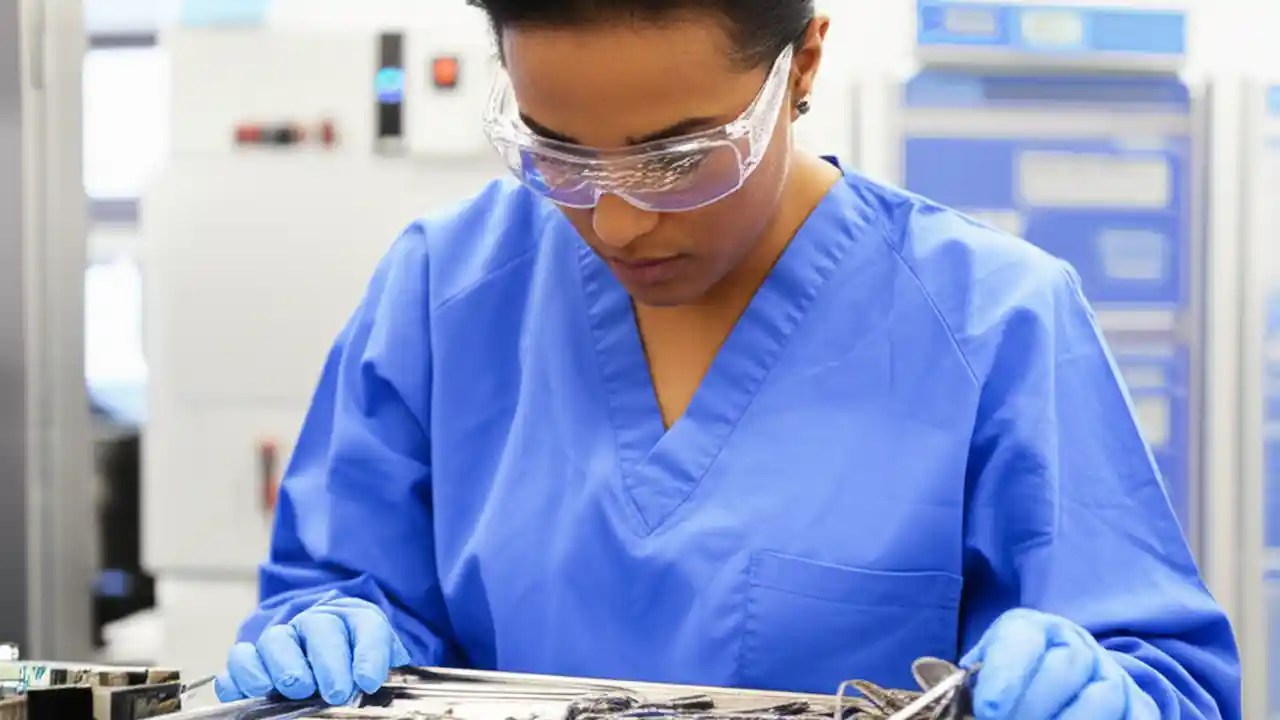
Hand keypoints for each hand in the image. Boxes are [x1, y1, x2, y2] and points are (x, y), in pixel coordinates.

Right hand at [215, 597, 411, 704]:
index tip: (368, 682)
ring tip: (295, 689)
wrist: (325, 654)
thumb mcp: (380, 664)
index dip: (370, 653)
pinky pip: (239, 660)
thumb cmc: (356, 664)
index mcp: (355, 621)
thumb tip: (379, 683)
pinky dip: (242, 675)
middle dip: (328, 660)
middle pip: (319, 627)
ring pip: (274, 639)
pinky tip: (254, 692)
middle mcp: (314, 625)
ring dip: (284, 664)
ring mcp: (280, 642)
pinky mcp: (250, 662)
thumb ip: (383, 668)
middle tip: (336, 691)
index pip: (368, 626)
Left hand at [962, 609, 1158, 719]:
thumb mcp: (986, 674)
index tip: (988, 711)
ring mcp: (1111, 674)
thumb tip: (944, 689)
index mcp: (1031, 629)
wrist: (1059, 679)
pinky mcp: (1137, 704)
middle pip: (1066, 666)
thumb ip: (971, 683)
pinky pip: (1136, 718)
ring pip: (1102, 696)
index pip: (1022, 639)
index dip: (1006, 675)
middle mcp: (1075, 645)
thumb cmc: (1012, 682)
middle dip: (1035, 706)